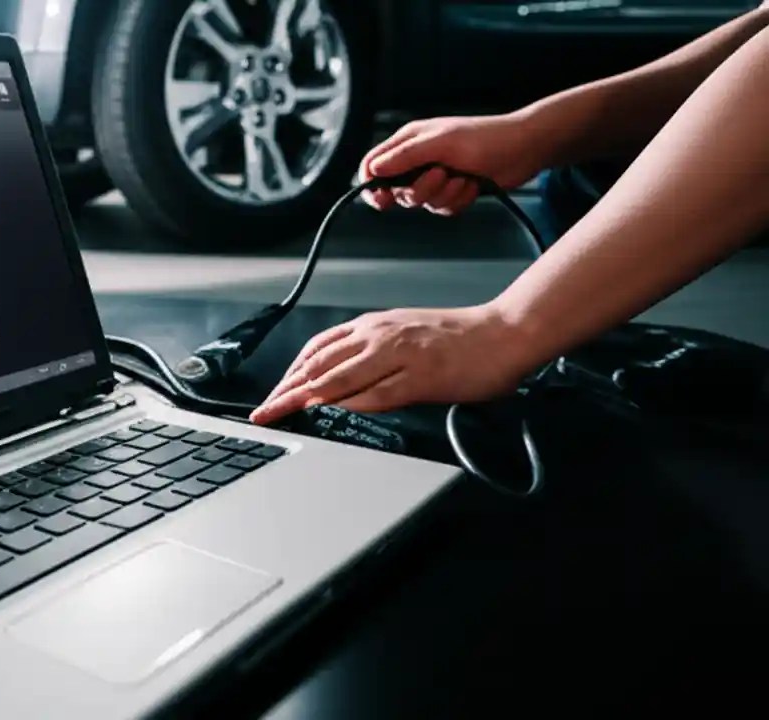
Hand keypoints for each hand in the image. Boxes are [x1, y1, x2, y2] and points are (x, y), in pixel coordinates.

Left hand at [250, 305, 533, 423]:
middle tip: (265, 410)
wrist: (503, 333)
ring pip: (341, 376)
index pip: (319, 349)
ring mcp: (400, 355)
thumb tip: (337, 379)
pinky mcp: (420, 376)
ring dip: (306, 396)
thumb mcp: (404, 335)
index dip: (291, 373)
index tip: (273, 393)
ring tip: (282, 412)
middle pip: (320, 365)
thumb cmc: (458, 338)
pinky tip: (330, 411)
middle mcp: (381, 336)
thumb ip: (371, 354)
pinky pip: (377, 392)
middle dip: (287, 389)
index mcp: (375, 326)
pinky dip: (349, 402)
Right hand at [359, 112, 549, 215]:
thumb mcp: (440, 144)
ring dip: (444, 195)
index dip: (372, 184)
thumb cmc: (486, 138)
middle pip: (396, 190)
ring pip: (421, 202)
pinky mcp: (451, 191)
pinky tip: (471, 185)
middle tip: (440, 176)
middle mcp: (418, 160)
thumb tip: (373, 170)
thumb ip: (404, 157)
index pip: (373, 164)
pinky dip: (457, 201)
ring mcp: (435, 177)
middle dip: (419, 190)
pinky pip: (441, 209)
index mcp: (409, 142)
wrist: (524, 150)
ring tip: (462, 178)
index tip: (383, 197)